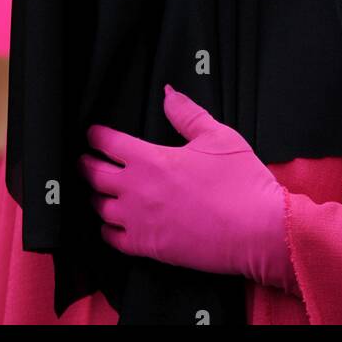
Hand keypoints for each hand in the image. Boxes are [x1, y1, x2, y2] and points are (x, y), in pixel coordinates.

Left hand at [78, 86, 295, 292]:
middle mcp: (136, 189)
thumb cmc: (240, 181)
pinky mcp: (149, 248)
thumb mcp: (217, 136)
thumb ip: (187, 114)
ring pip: (99, 208)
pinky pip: (112, 239)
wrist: (258, 231)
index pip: (107, 142)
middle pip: (94, 175)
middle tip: (82, 160)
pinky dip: (106, 230)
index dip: (95, 135)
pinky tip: (109, 225)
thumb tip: (168, 93)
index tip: (91, 133)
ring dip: (95, 197)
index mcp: (150, 158)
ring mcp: (139, 221)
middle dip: (85, 165)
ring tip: (95, 191)